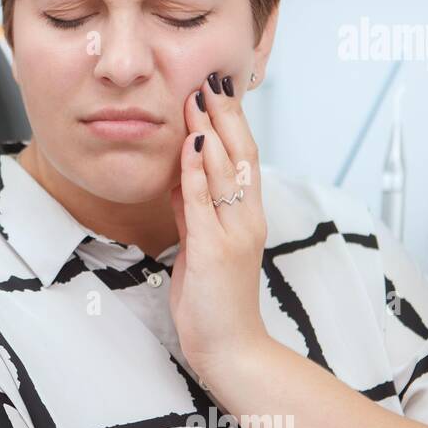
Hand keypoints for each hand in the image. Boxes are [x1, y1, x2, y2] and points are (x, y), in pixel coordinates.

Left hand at [167, 70, 271, 381]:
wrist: (230, 349)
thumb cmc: (214, 300)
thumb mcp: (199, 244)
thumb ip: (192, 209)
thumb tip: (180, 173)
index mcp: (245, 216)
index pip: (243, 157)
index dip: (231, 121)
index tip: (216, 87)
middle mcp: (247, 219)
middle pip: (242, 154)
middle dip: (225, 114)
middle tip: (211, 77)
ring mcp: (233, 234)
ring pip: (227, 171)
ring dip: (211, 131)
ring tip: (199, 97)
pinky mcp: (214, 252)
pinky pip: (203, 204)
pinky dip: (196, 172)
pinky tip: (190, 146)